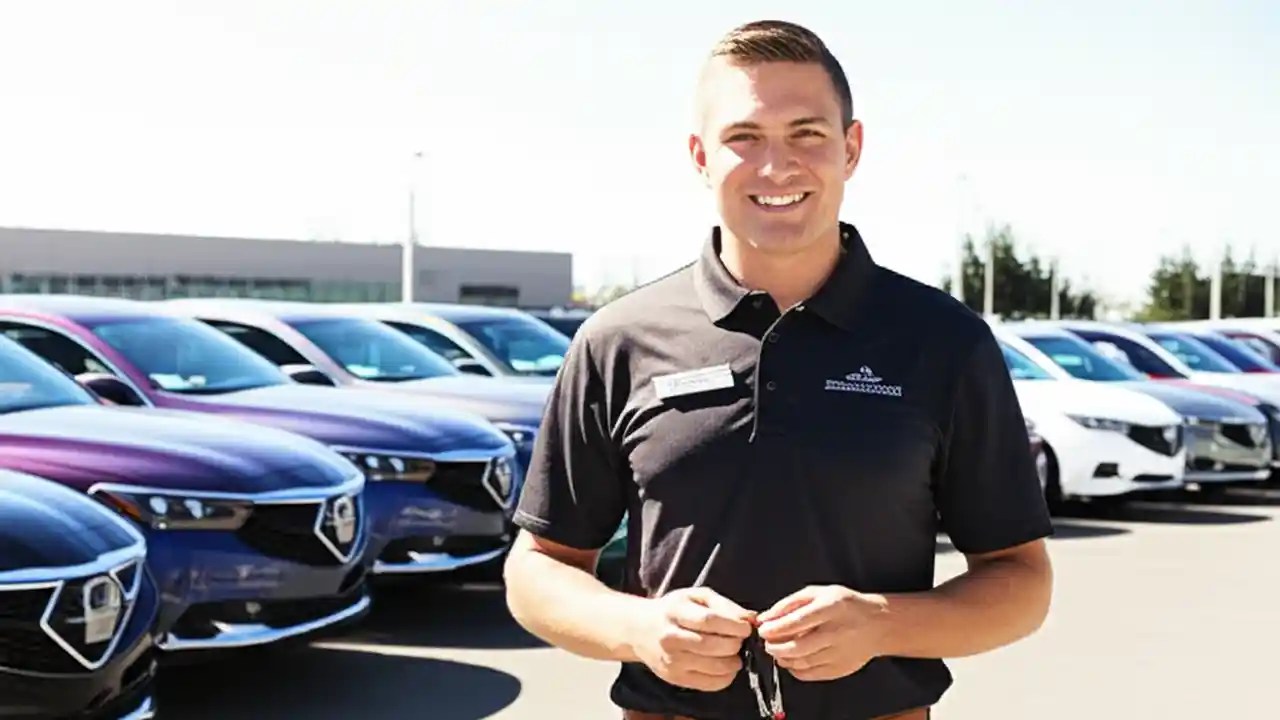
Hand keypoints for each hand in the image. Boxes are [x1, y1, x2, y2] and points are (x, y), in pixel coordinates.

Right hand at [628, 586, 756, 691]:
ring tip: (734, 653)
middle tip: (739, 640)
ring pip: (713, 667)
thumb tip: (750, 617)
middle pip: (712, 645)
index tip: (745, 627)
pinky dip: (726, 677)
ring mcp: (672, 660)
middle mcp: (670, 638)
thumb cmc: (673, 610)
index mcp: (675, 612)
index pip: (709, 621)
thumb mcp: (695, 596)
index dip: (733, 625)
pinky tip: (727, 667)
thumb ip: (724, 604)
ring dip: (733, 662)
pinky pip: (708, 683)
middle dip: (735, 643)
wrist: (640, 630)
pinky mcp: (675, 677)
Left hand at [756, 585, 888, 681]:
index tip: (763, 630)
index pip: (797, 621)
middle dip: (776, 647)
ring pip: (803, 662)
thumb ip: (789, 604)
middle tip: (767, 643)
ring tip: (777, 651)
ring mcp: (841, 653)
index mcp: (832, 607)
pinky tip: (791, 661)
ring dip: (783, 658)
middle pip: (798, 646)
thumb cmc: (844, 605)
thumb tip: (765, 618)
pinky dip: (795, 669)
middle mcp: (838, 631)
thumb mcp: (817, 593)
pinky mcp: (841, 668)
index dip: (775, 628)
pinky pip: (811, 674)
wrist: (878, 624)